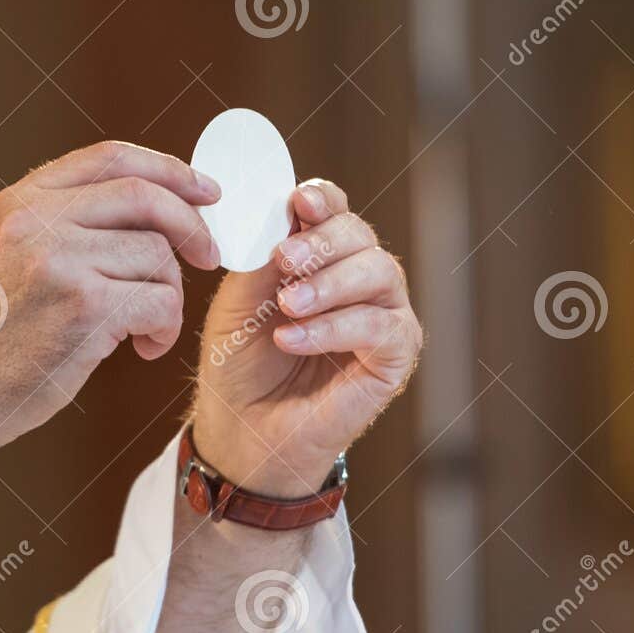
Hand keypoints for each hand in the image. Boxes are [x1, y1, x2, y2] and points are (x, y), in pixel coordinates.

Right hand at [0, 140, 220, 449]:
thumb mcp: (11, 256)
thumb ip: (67, 225)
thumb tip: (156, 212)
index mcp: (20, 201)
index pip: (111, 158)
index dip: (170, 170)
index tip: (205, 191)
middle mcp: (36, 221)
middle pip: (145, 197)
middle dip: (192, 226)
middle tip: (209, 257)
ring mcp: (58, 261)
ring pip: (158, 255)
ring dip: (169, 295)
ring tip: (146, 328)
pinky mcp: (84, 307)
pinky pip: (160, 302)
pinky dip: (165, 328)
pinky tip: (143, 347)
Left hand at [192, 179, 422, 497]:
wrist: (242, 433)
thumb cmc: (240, 365)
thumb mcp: (238, 302)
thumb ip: (262, 258)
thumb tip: (285, 212)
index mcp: (323, 259)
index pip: (336, 212)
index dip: (324, 199)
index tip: (299, 202)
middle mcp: (360, 282)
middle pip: (361, 235)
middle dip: (323, 241)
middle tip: (285, 260)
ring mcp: (383, 317)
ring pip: (379, 273)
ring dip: (329, 284)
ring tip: (287, 307)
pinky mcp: (396, 357)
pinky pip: (381, 326)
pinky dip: (335, 327)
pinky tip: (294, 339)